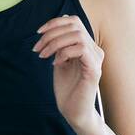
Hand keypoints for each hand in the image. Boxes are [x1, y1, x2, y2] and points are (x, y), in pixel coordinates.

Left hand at [33, 14, 103, 131]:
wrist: (74, 112)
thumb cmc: (67, 88)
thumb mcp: (60, 61)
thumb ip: (59, 45)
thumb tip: (53, 25)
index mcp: (87, 46)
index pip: (74, 22)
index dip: (54, 23)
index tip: (38, 33)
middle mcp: (94, 50)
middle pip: (74, 25)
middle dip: (51, 34)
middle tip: (38, 48)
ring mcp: (96, 59)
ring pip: (77, 35)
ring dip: (55, 43)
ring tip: (44, 55)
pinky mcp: (94, 70)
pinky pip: (80, 49)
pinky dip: (64, 53)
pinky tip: (56, 63)